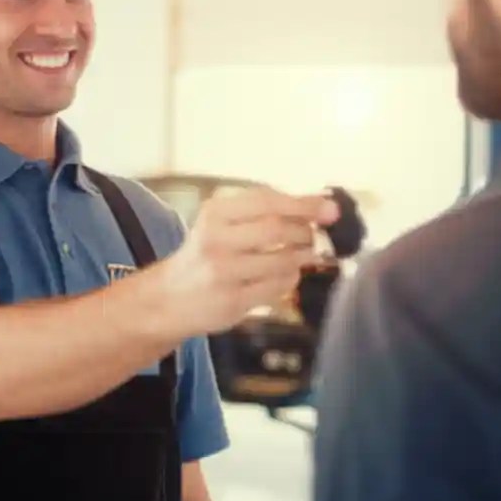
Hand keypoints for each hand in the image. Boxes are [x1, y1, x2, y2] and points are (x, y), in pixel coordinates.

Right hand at [157, 186, 339, 335]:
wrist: (168, 298)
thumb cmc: (206, 254)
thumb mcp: (221, 223)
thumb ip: (263, 211)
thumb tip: (322, 205)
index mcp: (214, 212)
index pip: (267, 200)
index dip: (304, 204)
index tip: (331, 209)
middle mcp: (215, 239)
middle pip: (278, 228)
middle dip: (306, 232)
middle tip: (315, 237)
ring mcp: (223, 272)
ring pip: (283, 260)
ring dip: (302, 257)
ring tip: (303, 255)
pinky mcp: (232, 300)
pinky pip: (278, 287)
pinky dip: (290, 279)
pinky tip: (284, 275)